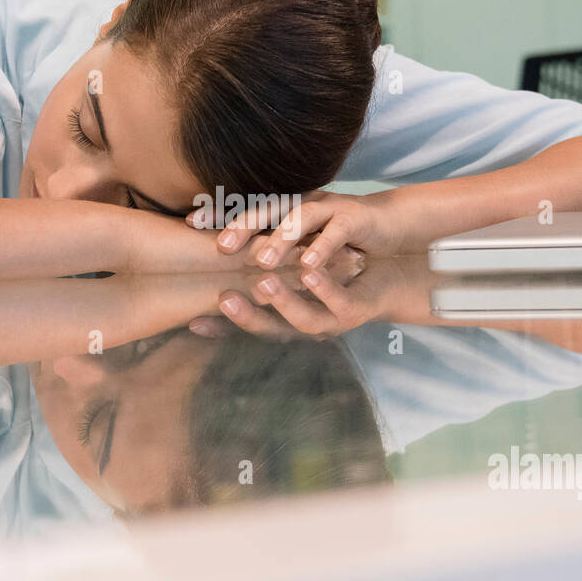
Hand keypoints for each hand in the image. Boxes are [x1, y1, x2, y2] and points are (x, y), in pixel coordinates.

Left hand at [187, 189, 402, 271]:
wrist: (389, 226)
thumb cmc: (338, 239)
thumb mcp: (300, 243)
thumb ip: (272, 249)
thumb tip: (230, 259)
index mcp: (284, 209)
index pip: (247, 207)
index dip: (219, 212)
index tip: (189, 223)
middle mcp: (301, 203)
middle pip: (267, 208)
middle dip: (241, 224)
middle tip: (219, 246)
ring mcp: (328, 207)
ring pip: (299, 217)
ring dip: (280, 239)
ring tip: (262, 262)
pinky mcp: (354, 218)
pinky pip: (336, 231)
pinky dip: (322, 247)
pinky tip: (309, 266)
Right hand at [189, 253, 411, 342]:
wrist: (389, 273)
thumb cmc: (333, 266)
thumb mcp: (292, 264)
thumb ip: (259, 263)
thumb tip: (212, 253)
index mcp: (284, 316)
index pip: (247, 324)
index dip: (221, 327)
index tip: (193, 323)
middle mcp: (304, 325)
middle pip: (269, 327)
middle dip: (246, 315)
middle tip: (222, 298)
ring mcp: (331, 321)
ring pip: (303, 318)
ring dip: (283, 301)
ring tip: (264, 280)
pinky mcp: (357, 310)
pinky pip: (338, 301)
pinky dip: (324, 288)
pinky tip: (310, 269)